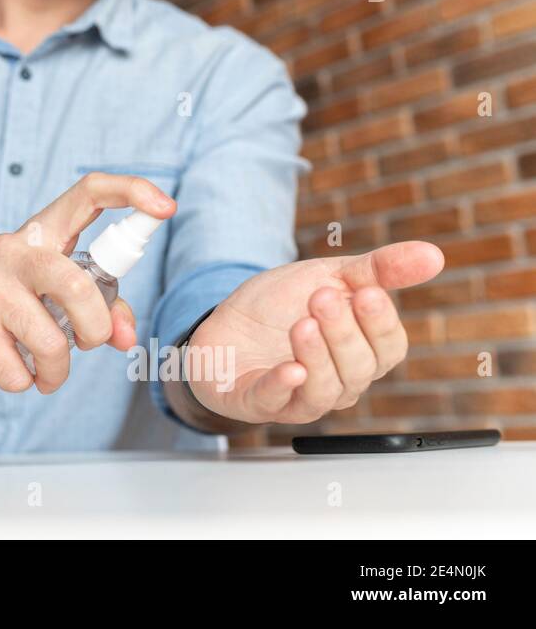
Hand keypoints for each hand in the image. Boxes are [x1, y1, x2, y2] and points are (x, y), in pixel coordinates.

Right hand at [0, 172, 175, 393]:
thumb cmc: (14, 306)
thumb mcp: (58, 295)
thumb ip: (104, 306)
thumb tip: (126, 336)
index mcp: (42, 232)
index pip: (87, 193)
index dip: (129, 192)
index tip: (165, 208)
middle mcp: (13, 250)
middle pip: (77, 285)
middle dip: (95, 329)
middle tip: (90, 343)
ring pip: (51, 341)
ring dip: (58, 371)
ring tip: (47, 371)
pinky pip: (19, 371)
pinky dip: (27, 381)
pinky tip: (16, 369)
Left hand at [185, 242, 444, 424]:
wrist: (225, 323)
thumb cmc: (282, 305)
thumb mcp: (329, 276)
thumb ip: (379, 269)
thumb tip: (433, 255)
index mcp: (362, 353)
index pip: (389, 348)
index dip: (380, 322)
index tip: (366, 291)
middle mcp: (339, 382)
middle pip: (359, 368)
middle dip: (343, 332)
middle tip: (322, 298)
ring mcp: (300, 397)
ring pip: (325, 390)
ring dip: (317, 356)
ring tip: (302, 325)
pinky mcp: (259, 402)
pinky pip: (277, 404)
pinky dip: (283, 387)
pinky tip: (288, 370)